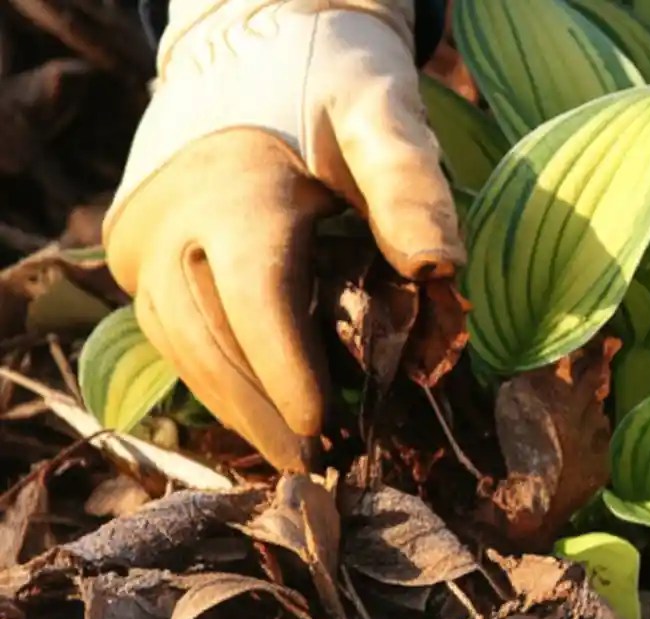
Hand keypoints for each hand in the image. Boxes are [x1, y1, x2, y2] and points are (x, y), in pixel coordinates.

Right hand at [102, 0, 462, 470]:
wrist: (254, 53)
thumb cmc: (331, 88)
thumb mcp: (382, 118)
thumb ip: (409, 186)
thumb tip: (437, 267)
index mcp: (233, 186)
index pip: (253, 295)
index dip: (285, 367)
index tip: (321, 424)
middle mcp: (171, 218)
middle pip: (207, 336)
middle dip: (260, 408)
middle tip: (314, 464)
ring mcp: (145, 239)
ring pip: (180, 343)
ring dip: (235, 403)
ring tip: (292, 450)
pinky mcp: (142, 255)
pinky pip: (173, 332)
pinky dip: (217, 375)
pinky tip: (259, 407)